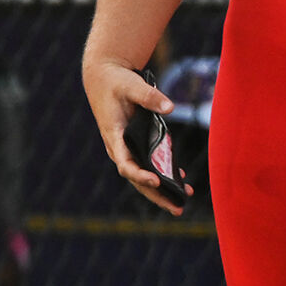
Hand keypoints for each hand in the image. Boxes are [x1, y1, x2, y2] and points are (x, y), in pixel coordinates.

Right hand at [81, 59, 192, 214]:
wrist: (102, 77)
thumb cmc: (115, 81)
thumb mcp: (131, 85)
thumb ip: (150, 97)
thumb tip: (170, 108)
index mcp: (114, 136)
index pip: (125, 163)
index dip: (140, 174)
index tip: (156, 181)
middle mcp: (118, 147)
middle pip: (136, 179)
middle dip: (157, 195)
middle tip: (178, 208)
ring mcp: (124, 148)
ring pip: (141, 175)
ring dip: (161, 190)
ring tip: (183, 200)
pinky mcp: (131, 144)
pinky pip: (146, 164)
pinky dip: (162, 173)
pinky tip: (179, 178)